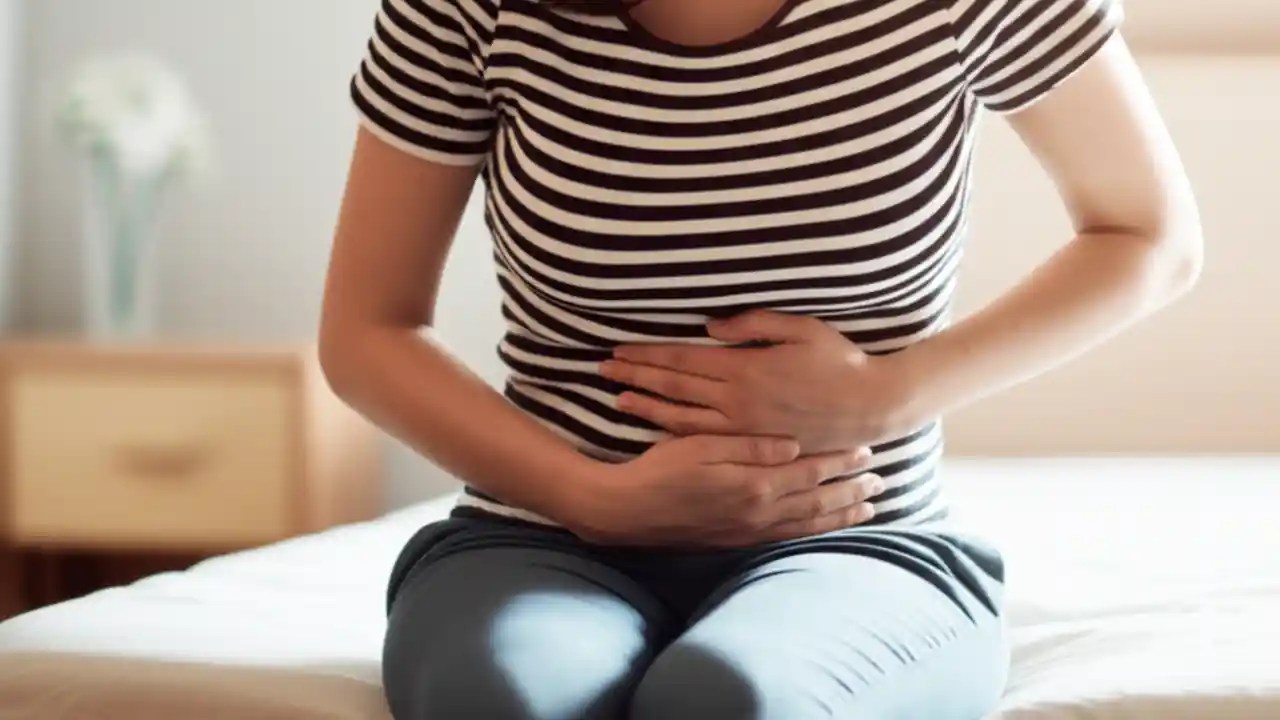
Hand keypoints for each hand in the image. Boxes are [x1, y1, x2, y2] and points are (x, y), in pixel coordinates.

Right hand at [564, 435, 883, 548]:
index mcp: (753, 484)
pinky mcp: (737, 541)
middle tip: (880, 480)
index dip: (840, 460)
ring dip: (840, 515)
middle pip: (818, 501)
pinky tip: (823, 526)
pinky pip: (788, 538)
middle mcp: (758, 513)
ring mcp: (748, 531)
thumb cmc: (660, 470)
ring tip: (867, 507)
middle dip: (851, 490)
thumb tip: (794, 445)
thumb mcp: (702, 445)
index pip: (810, 471)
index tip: (865, 448)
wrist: (627, 512)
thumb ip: (751, 446)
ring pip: (807, 524)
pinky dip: (814, 532)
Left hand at [602, 311, 918, 454]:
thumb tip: (709, 324)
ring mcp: (743, 429)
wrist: (871, 408)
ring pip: (681, 418)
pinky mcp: (753, 446)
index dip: (648, 354)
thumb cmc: (841, 363)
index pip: (683, 360)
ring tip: (617, 399)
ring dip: (646, 407)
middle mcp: (738, 402)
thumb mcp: (801, 330)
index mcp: (746, 370)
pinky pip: (704, 441)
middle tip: (602, 369)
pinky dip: (674, 433)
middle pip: (673, 388)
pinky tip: (654, 428)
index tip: (619, 349)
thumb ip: (753, 324)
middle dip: (635, 376)